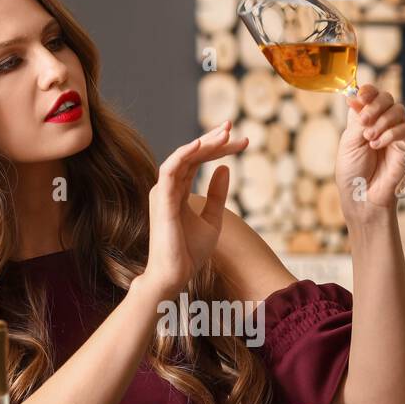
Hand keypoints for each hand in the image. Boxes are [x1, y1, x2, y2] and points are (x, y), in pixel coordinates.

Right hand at [138, 120, 247, 300]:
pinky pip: (171, 169)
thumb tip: (226, 168)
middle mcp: (167, 187)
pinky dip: (185, 154)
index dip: (219, 148)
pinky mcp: (162, 200)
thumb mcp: (212, 219)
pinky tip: (202, 145)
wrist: (174, 276)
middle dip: (213, 139)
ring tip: (225, 133)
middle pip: (192, 154)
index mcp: (177, 190)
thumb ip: (218, 194)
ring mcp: (163, 192)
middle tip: (234, 127)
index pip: (198, 161)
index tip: (242, 142)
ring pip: (182, 156)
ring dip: (203, 143)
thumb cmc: (189, 252)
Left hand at [336, 84, 404, 224]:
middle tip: (364, 122)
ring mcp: (394, 133)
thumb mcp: (349, 141)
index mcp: (363, 120)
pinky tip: (378, 145)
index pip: (370, 96)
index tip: (361, 95)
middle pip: (387, 98)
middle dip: (375, 105)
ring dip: (382, 121)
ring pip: (398, 110)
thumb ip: (357, 119)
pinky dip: (390, 134)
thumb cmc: (352, 171)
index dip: (368, 91)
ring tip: (369, 139)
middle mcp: (380, 123)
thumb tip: (354, 95)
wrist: (362, 195)